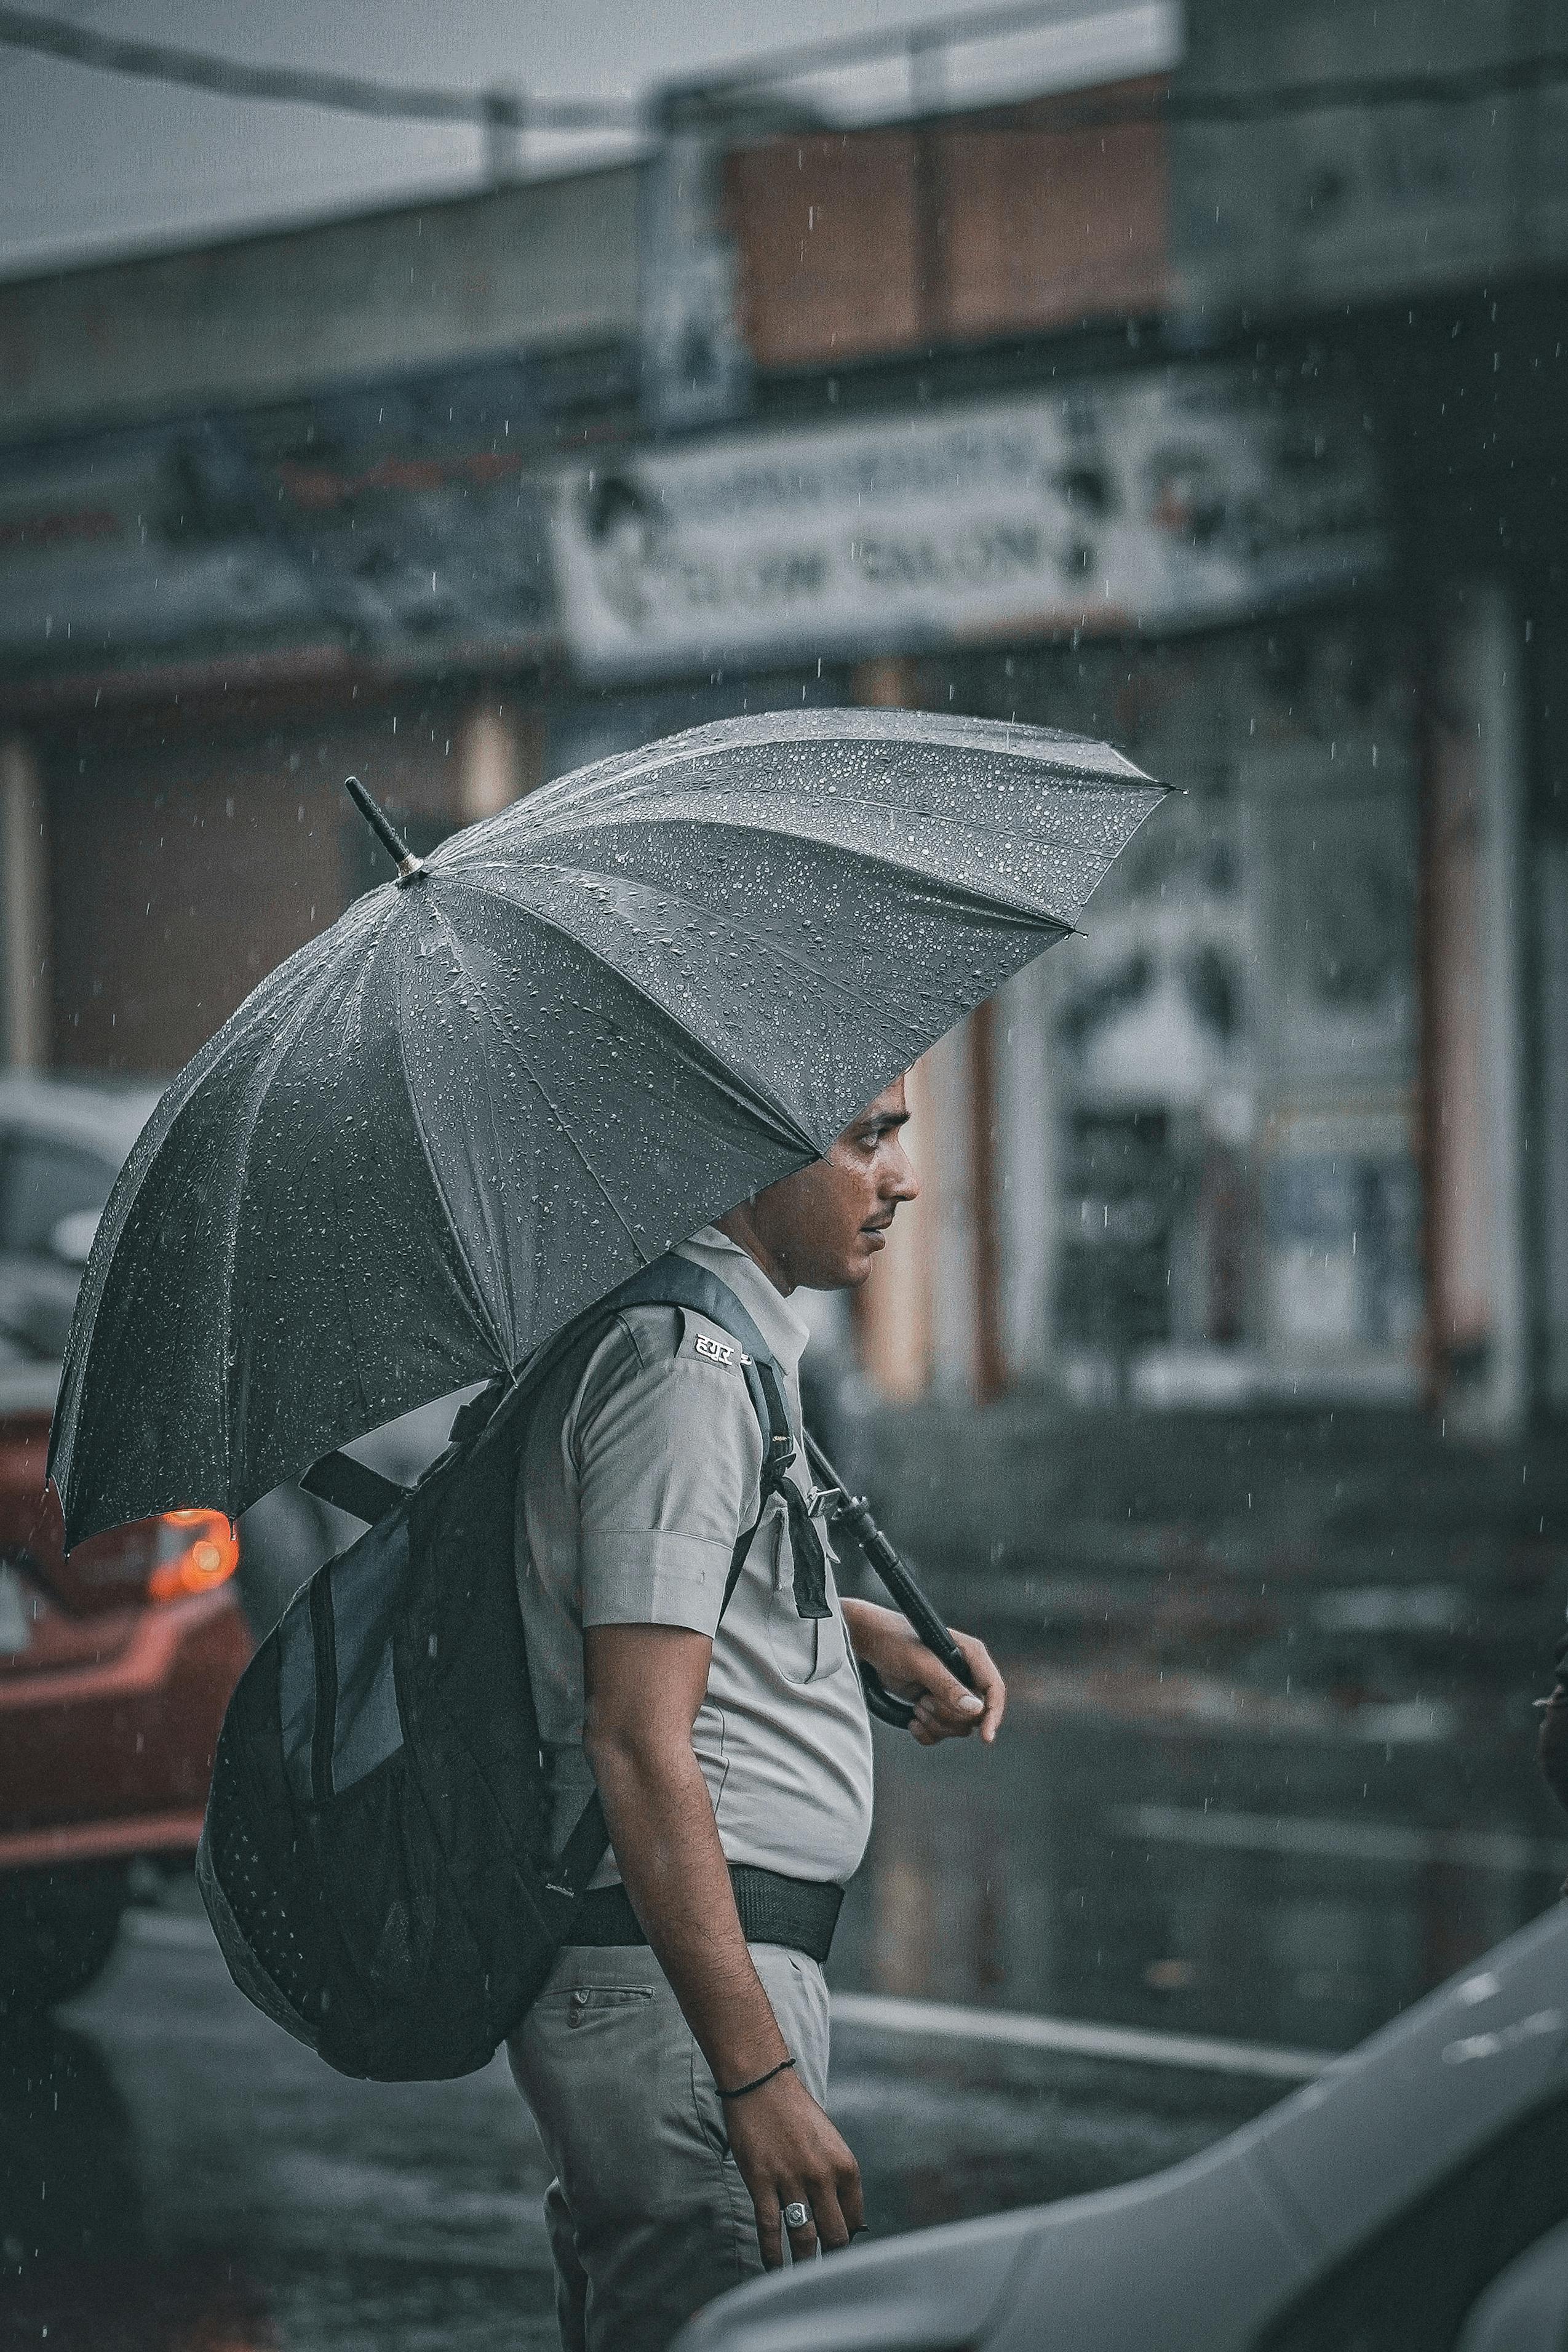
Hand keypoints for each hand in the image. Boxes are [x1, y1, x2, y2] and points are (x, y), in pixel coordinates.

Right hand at [722, 2067, 863, 2267]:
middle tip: (825, 2274)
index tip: (839, 2252)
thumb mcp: (829, 2143)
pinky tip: (774, 2269)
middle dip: (831, 2259)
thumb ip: (837, 2179)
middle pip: (834, 2235)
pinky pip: (770, 2229)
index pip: (854, 2219)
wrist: (762, 2084)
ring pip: (805, 2237)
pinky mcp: (763, 2182)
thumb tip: (844, 2221)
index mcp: (845, 2165)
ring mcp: (792, 2180)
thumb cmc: (796, 2113)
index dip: (847, 2240)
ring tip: (803, 2281)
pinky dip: (773, 2255)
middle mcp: (823, 2175)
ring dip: (804, 2264)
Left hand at [842, 1600, 1005, 1746]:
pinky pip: (942, 1733)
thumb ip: (947, 1685)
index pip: (993, 1689)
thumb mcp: (918, 1663)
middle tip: (922, 1701)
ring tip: (916, 1704)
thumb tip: (976, 1709)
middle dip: (947, 1715)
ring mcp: (951, 1692)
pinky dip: (927, 1732)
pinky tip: (911, 1719)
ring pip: (959, 1727)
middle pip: (974, 1715)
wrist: (866, 1644)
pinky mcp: (936, 1705)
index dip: (994, 1713)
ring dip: (935, 1722)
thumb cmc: (892, 1642)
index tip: (986, 1737)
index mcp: (970, 1654)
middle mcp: (965, 1674)